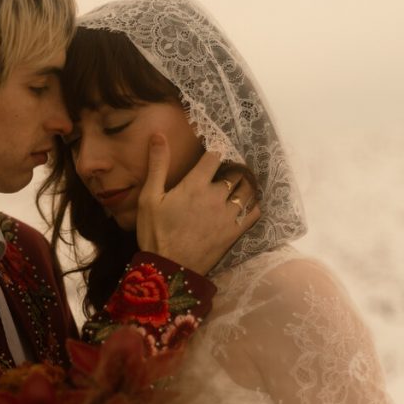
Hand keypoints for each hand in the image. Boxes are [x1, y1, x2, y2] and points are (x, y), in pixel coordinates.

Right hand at [136, 134, 259, 273]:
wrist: (168, 269)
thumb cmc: (155, 233)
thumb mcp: (149, 198)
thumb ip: (157, 165)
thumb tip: (158, 134)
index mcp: (195, 184)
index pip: (215, 156)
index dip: (215, 151)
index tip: (212, 154)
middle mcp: (216, 196)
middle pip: (235, 172)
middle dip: (231, 169)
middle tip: (223, 172)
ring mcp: (228, 215)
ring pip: (247, 190)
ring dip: (243, 185)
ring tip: (236, 186)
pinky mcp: (235, 232)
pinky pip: (254, 212)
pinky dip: (253, 204)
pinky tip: (245, 204)